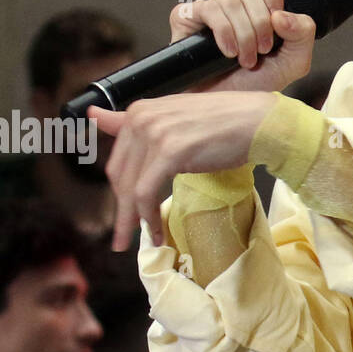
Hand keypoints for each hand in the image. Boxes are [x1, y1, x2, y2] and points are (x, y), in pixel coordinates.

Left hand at [91, 0, 315, 251]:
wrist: (259, 122)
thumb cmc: (227, 123)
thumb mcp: (177, 121)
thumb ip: (137, 122)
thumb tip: (93, 116)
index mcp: (141, 110)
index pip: (118, 157)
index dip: (118, 189)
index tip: (121, 213)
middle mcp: (142, 118)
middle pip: (120, 175)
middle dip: (121, 209)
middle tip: (123, 236)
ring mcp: (155, 133)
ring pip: (130, 187)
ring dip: (132, 220)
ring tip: (134, 242)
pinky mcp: (169, 151)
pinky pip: (147, 193)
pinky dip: (147, 217)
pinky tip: (155, 233)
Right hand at [167, 0, 316, 93]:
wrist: (226, 107)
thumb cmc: (255, 86)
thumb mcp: (293, 63)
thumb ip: (303, 34)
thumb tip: (281, 15)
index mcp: (257, 8)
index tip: (277, 21)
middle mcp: (233, 5)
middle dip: (260, 24)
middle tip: (262, 51)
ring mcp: (209, 11)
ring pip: (229, 0)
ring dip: (243, 34)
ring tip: (244, 60)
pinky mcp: (186, 18)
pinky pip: (208, 9)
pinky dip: (223, 31)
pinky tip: (227, 52)